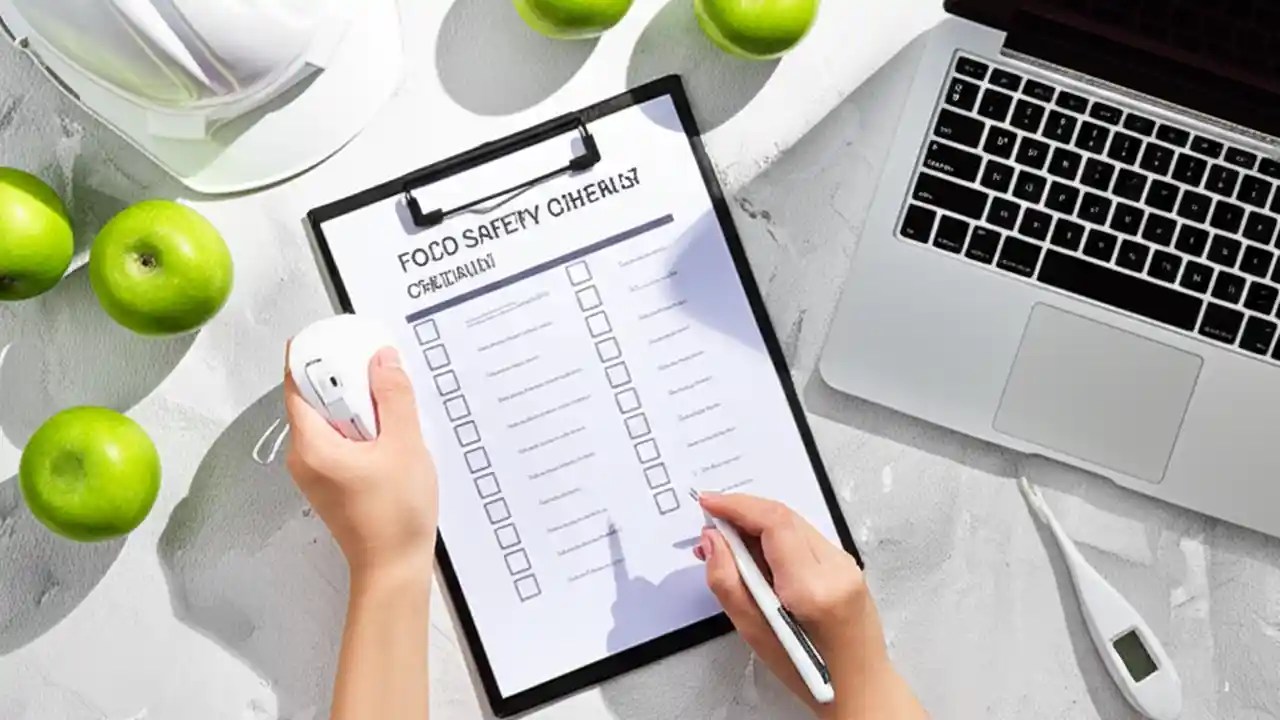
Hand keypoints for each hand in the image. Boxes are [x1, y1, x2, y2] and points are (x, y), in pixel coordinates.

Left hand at [284, 345, 438, 582]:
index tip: (337, 335)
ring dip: (354, 402)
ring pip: (328, 419)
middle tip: (374, 360)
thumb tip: (382, 358)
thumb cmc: (395, 514)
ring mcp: (315, 472)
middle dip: (342, 376)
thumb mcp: (404, 445)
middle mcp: (304, 457)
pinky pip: (337, 439)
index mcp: (311, 444)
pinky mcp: (331, 482)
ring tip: (389, 394)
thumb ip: (394, 397)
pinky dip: (358, 425)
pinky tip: (388, 427)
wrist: (394, 568)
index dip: (314, 354)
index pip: (297, 384)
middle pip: (313, 399)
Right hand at [696, 494, 925, 719]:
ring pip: (793, 524)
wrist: (861, 688)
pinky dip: (775, 538)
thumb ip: (728, 582)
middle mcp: (835, 569)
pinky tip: (756, 555)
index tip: (708, 503)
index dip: (737, 506)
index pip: (773, 524)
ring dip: (757, 525)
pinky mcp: (847, 565)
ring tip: (727, 545)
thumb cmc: (812, 673)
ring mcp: (846, 564)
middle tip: (711, 525)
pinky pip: (804, 538)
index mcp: (813, 589)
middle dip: (742, 512)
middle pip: (783, 517)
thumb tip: (712, 541)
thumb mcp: (755, 634)